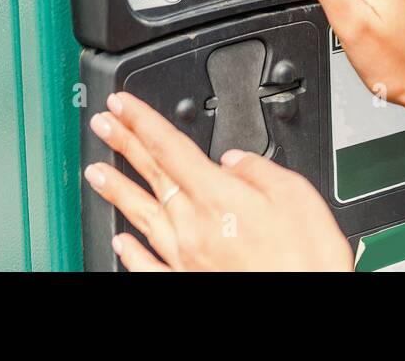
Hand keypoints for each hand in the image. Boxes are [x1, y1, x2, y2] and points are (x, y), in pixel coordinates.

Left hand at [85, 91, 352, 271]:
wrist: (309, 300)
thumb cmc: (308, 259)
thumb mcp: (296, 195)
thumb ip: (258, 170)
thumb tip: (235, 159)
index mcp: (219, 197)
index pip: (169, 148)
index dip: (142, 121)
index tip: (121, 104)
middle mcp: (195, 227)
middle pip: (152, 175)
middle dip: (125, 144)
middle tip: (102, 123)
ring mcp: (187, 258)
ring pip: (143, 217)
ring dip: (117, 191)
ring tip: (94, 172)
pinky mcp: (188, 282)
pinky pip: (150, 265)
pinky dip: (131, 253)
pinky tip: (119, 242)